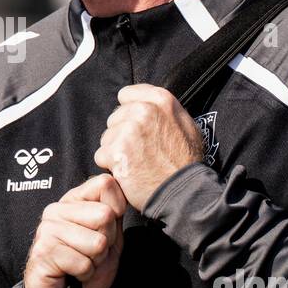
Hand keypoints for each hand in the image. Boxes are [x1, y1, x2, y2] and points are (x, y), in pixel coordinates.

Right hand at [23, 174, 126, 287]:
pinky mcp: (44, 252)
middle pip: (105, 215)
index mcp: (72, 201)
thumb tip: (123, 188)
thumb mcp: (108, 236)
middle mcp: (56, 210)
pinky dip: (85, 274)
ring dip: (96, 260)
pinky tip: (73, 274)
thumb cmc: (85, 265)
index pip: (105, 184)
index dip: (116, 210)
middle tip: (92, 252)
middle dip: (107, 241)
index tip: (106, 228)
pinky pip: (83, 263)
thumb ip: (114, 212)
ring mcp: (48, 230)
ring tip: (82, 262)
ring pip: (97, 242)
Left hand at [94, 83, 203, 212]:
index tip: (136, 127)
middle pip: (114, 118)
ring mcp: (128, 130)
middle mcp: (143, 110)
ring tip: (136, 163)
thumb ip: (164, 111)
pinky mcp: (116, 151)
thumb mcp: (187, 126)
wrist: (184, 192)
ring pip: (106, 137)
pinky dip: (111, 166)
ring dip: (115, 151)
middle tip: (140, 151)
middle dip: (121, 134)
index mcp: (161, 100)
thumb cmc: (186, 162)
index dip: (128, 112)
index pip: (126, 95)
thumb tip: (147, 103)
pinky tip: (128, 172)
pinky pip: (101, 155)